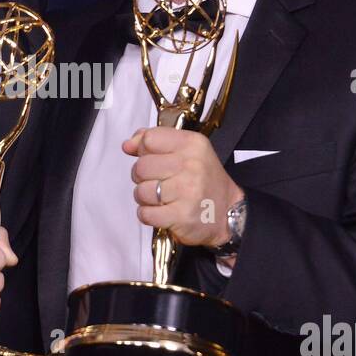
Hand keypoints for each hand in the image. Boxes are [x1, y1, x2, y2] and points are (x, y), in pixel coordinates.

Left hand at [124, 127, 243, 248]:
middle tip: (157, 182)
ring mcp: (187, 192)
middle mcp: (191, 165)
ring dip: (145, 198)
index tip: (153, 159)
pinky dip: (148, 214)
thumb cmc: (203, 180)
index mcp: (192, 144)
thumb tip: (128, 145)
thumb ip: (156, 141)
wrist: (227, 211)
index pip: (149, 139)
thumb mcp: (187, 151)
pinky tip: (161, 211)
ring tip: (160, 198)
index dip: (144, 151)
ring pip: (140, 191)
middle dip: (142, 177)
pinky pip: (145, 213)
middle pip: (141, 166)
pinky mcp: (181, 216)